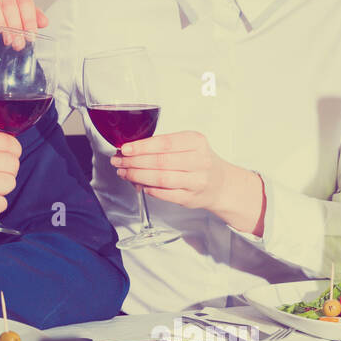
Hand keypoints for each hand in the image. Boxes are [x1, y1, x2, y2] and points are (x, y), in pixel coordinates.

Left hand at [109, 130, 265, 234]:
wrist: (221, 184)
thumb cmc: (199, 161)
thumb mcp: (187, 144)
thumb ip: (163, 145)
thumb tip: (130, 149)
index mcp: (196, 142)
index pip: (164, 143)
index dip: (141, 147)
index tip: (125, 148)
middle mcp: (199, 161)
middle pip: (160, 161)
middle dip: (134, 162)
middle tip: (118, 161)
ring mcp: (196, 181)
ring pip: (160, 179)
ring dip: (137, 176)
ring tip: (124, 172)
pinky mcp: (190, 198)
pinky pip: (164, 194)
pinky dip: (148, 189)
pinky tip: (138, 184)